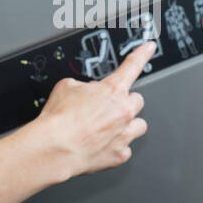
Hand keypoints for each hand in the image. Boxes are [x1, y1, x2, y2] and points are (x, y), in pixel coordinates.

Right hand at [34, 41, 152, 178]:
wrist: (54, 148)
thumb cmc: (59, 119)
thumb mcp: (66, 87)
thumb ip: (84, 86)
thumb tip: (86, 92)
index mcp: (112, 90)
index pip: (132, 66)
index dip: (142, 54)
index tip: (148, 47)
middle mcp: (123, 111)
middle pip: (137, 101)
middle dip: (124, 102)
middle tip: (107, 108)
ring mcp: (124, 134)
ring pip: (138, 125)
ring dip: (126, 124)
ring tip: (107, 128)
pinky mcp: (120, 155)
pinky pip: (126, 148)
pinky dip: (116, 146)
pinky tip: (101, 145)